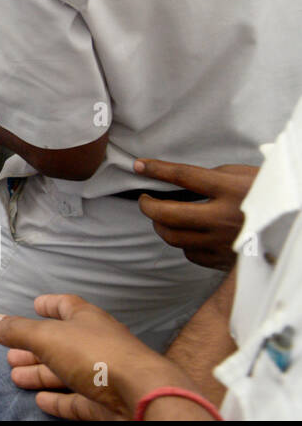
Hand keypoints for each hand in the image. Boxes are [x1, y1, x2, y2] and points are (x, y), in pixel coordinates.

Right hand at [0, 293, 200, 420]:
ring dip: (41, 374)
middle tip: (11, 353)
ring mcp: (104, 375)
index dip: (49, 305)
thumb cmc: (97, 356)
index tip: (34, 305)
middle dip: (34, 347)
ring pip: (67, 372)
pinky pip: (78, 400)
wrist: (142, 396)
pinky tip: (40, 401)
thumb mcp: (48, 337)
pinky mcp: (106, 403)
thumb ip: (17, 330)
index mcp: (87, 320)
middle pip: (61, 343)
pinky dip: (58, 400)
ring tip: (16, 376)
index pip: (66, 306)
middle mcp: (97, 344)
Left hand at [133, 159, 256, 270]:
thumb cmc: (266, 195)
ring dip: (161, 225)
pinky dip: (183, 242)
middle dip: (148, 206)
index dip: (157, 170)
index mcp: (231, 190)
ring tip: (162, 215)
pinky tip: (188, 233)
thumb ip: (212, 177)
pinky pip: (189, 253)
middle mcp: (224, 217)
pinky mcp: (223, 260)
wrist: (291, 226)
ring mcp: (223, 241)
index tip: (139, 165)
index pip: (184, 176)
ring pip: (173, 236)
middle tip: (145, 200)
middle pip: (168, 214)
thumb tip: (176, 179)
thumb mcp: (244, 176)